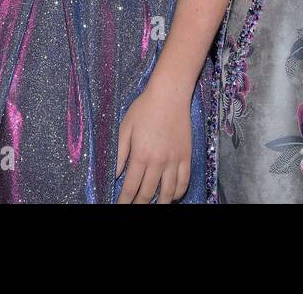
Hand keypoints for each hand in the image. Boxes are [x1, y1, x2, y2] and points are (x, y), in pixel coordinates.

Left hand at [115, 82, 191, 202]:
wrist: (170, 95)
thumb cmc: (144, 108)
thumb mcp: (125, 127)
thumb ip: (120, 153)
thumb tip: (115, 174)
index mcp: (140, 155)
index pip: (130, 187)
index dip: (124, 200)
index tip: (120, 206)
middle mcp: (158, 161)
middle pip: (147, 193)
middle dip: (139, 204)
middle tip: (134, 207)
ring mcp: (174, 160)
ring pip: (167, 192)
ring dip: (159, 203)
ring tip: (153, 206)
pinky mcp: (186, 156)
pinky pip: (184, 182)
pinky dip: (177, 193)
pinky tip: (171, 196)